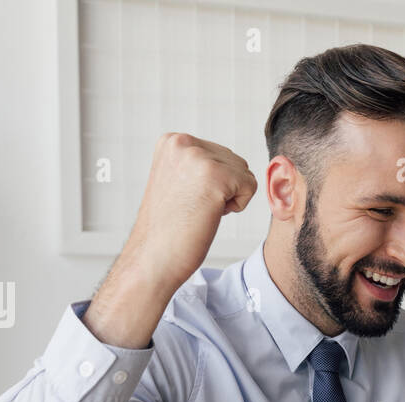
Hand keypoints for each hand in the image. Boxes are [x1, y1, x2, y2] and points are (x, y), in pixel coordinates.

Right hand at [86, 133, 257, 347]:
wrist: (153, 258)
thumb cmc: (168, 229)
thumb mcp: (177, 181)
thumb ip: (196, 164)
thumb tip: (232, 162)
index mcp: (172, 141)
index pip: (218, 154)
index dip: (211, 184)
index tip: (186, 199)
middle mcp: (183, 142)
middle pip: (234, 161)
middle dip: (222, 189)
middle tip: (192, 208)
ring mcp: (198, 156)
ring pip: (244, 173)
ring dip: (229, 198)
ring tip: (199, 211)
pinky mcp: (216, 175)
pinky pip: (250, 186)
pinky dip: (237, 206)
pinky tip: (209, 214)